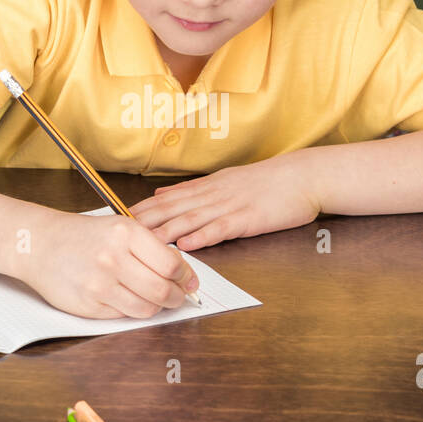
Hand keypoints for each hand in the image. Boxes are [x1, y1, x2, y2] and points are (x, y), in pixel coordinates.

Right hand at [12, 209, 198, 318]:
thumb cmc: (83, 236)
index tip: (189, 281)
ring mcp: (99, 284)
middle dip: (177, 297)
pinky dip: (132, 310)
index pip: (171, 265)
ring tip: (154, 299)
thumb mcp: (119, 227)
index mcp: (125, 233)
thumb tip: (183, 273)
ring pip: (146, 308)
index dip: (186, 277)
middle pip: (163, 290)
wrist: (39, 244)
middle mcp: (112, 258)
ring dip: (157, 307)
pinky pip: (123, 315)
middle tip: (178, 296)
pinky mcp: (87, 305)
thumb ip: (151, 248)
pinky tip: (127, 298)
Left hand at [129, 152, 320, 250]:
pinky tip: (186, 245)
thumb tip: (163, 193)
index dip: (143, 208)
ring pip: (192, 219)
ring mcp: (231, 206)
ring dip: (166, 231)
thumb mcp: (226, 180)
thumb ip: (194, 190)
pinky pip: (221, 228)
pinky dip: (202, 237)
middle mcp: (215, 194)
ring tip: (144, 242)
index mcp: (209, 186)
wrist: (303, 176)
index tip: (119, 217)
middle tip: (119, 232)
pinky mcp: (249, 219)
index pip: (168, 197)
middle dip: (145, 221)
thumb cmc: (269, 182)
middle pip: (173, 208)